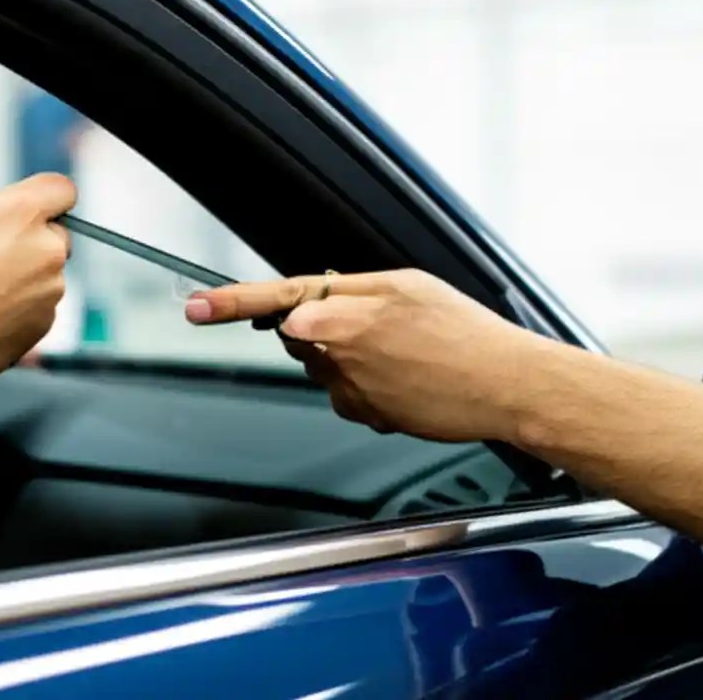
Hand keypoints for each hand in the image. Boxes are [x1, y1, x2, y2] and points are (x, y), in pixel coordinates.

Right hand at [0, 173, 74, 387]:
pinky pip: (33, 309)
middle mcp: (47, 253)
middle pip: (54, 235)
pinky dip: (12, 309)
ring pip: (43, 275)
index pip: (61, 189)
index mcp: (22, 213)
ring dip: (18, 277)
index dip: (40, 196)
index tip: (22, 206)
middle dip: (27, 239)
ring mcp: (48, 295)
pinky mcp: (40, 329)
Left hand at [185, 269, 543, 441]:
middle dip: (324, 329)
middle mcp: (340, 353)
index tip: (195, 306)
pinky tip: (407, 380)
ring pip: (324, 369)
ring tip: (406, 354)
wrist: (507, 385)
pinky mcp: (366, 416)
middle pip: (301, 338)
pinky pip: (348, 397)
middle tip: (380, 326)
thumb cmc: (466, 332)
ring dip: (349, 359)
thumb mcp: (407, 286)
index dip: (231, 303)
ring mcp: (351, 390)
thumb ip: (346, 294)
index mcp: (348, 311)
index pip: (277, 300)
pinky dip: (368, 388)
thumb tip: (299, 314)